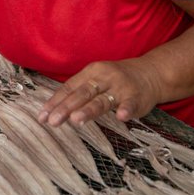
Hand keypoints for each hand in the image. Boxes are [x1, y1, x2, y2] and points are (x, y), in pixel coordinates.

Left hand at [36, 58, 164, 126]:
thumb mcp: (95, 80)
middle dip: (66, 108)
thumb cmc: (115, 80)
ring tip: (76, 120)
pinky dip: (126, 110)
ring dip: (89, 110)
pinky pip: (130, 104)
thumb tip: (52, 110)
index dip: (55, 102)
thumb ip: (78, 93)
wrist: (150, 73)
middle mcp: (104, 78)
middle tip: (53, 121)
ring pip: (102, 100)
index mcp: (90, 73)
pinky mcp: (136, 97)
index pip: (69, 88)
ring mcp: (120, 87)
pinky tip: (121, 117)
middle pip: (82, 94)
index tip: (42, 117)